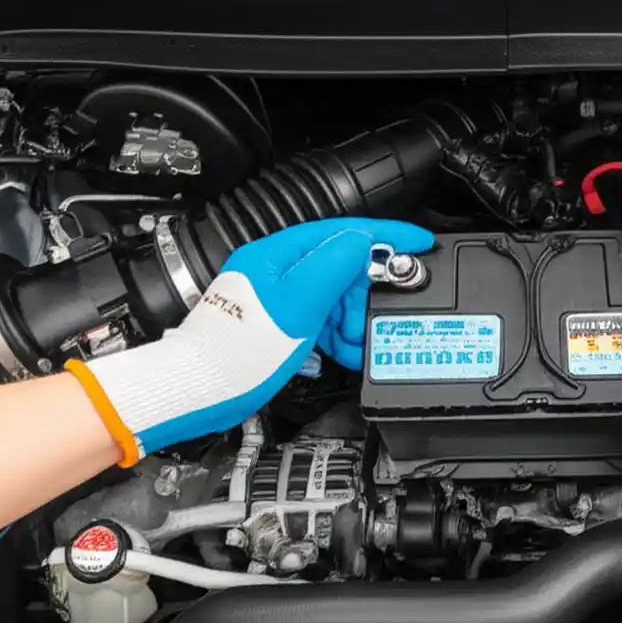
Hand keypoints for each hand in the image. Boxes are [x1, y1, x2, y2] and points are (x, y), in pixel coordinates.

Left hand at [67, 218, 432, 466]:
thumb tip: (363, 241)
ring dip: (352, 323)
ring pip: (335, 299)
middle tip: (374, 320)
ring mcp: (278, 297)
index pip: (346, 232)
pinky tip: (344, 352)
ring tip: (356, 344)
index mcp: (280, 253)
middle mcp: (279, 269)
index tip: (421, 241)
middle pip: (344, 268)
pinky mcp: (279, 323)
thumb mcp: (298, 304)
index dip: (388, 236)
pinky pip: (321, 321)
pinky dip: (337, 337)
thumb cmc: (235, 351)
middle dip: (365, 297)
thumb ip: (334, 266)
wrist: (201, 390)